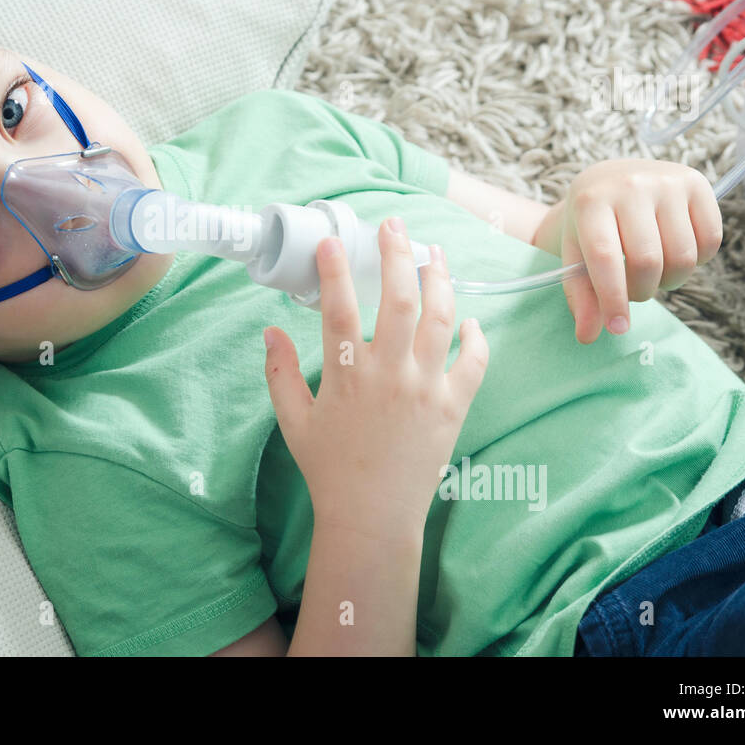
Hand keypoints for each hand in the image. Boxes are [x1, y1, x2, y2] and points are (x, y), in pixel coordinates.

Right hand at [261, 217, 488, 539]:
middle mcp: (389, 375)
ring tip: (435, 254)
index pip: (338, 308)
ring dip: (440, 280)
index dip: (335, 270)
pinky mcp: (453, 408)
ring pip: (440, 319)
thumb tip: (269, 332)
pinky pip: (472, 363)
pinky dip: (475, 337)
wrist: (371, 518)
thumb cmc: (328, 469)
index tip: (333, 241)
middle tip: (394, 226)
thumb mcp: (293, 421)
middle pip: (399, 298)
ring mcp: (425, 389)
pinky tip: (470, 320)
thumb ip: (279, 373)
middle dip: (397, 253)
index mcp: (346, 376)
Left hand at [558, 159, 722, 343]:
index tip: (617, 328)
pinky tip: (676, 252)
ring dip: (671, 280)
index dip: (614, 299)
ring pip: (683, 256)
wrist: (611, 180)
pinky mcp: (697, 182)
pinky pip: (711, 240)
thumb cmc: (590, 225)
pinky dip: (697, 260)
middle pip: (649, 262)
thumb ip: (582, 296)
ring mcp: (667, 180)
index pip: (605, 257)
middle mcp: (630, 185)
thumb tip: (589, 337)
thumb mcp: (576, 254)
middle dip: (642, 291)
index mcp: (590, 201)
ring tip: (654, 273)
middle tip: (635, 290)